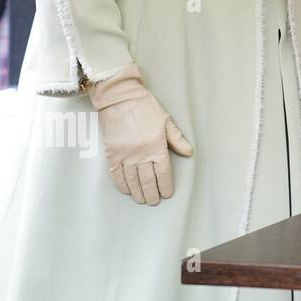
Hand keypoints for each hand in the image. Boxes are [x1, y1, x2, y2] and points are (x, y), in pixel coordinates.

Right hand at [87, 68, 194, 205]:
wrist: (119, 99)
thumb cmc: (145, 108)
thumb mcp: (166, 121)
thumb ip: (177, 139)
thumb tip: (189, 153)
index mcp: (156, 146)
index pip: (163, 172)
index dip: (166, 185)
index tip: (167, 194)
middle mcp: (141, 154)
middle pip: (147, 180)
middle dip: (152, 193)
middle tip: (155, 201)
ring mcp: (125, 155)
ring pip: (132, 181)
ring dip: (138, 193)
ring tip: (143, 200)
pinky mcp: (111, 154)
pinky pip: (116, 175)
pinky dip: (122, 185)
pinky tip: (127, 191)